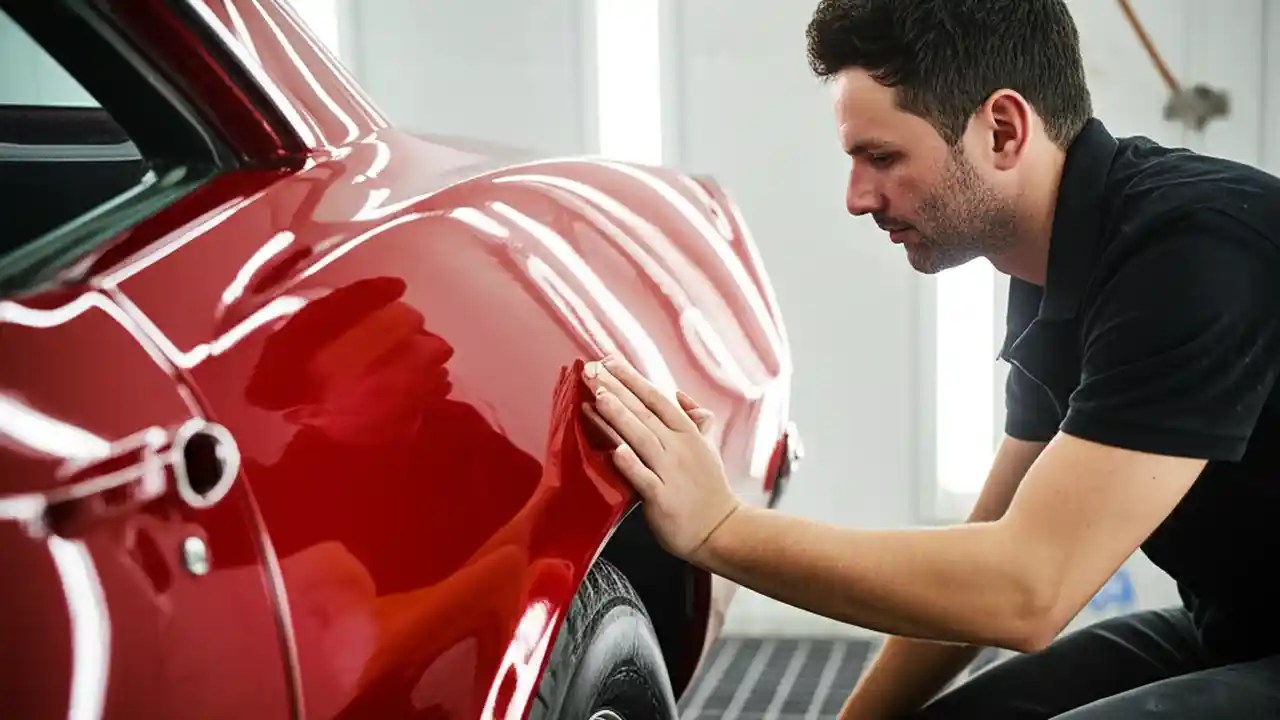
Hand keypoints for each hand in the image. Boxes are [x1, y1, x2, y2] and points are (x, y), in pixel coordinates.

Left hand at [581, 356, 740, 562]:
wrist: (722, 531)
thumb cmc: (709, 489)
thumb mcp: (708, 447)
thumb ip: (696, 419)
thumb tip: (681, 395)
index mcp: (688, 433)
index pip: (656, 398)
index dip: (632, 378)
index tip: (609, 361)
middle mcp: (679, 448)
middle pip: (644, 412)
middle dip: (617, 389)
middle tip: (591, 370)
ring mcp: (671, 473)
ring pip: (642, 439)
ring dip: (619, 417)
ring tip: (598, 396)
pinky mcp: (663, 499)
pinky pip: (645, 479)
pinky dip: (632, 465)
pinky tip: (616, 451)